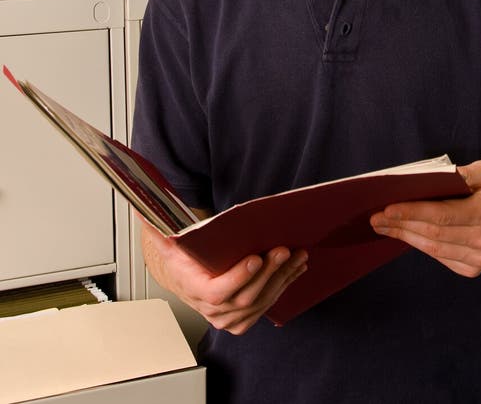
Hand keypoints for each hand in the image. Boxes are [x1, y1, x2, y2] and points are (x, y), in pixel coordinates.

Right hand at [140, 219, 307, 333]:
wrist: (187, 276)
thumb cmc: (182, 255)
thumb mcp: (166, 239)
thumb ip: (155, 223)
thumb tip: (140, 205)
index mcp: (195, 291)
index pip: (218, 292)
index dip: (238, 278)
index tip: (255, 258)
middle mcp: (213, 311)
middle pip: (247, 296)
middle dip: (269, 273)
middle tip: (284, 250)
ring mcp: (231, 317)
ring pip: (262, 301)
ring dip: (283, 278)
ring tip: (298, 255)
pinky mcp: (245, 317)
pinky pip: (268, 304)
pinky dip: (285, 285)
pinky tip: (296, 269)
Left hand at [370, 160, 480, 277]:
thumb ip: (465, 172)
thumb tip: (436, 177)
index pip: (442, 215)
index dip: (413, 212)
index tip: (388, 208)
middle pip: (433, 234)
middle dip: (401, 224)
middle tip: (376, 216)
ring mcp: (479, 258)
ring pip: (433, 248)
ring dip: (404, 236)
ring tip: (383, 225)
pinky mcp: (472, 268)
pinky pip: (439, 256)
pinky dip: (419, 244)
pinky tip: (404, 233)